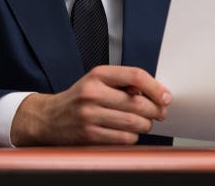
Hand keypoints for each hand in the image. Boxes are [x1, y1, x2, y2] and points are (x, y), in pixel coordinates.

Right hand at [10, 65, 171, 145]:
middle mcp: (93, 93)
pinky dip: (132, 137)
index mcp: (98, 75)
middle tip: (159, 112)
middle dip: (155, 110)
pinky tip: (128, 133)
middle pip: (138, 103)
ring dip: (145, 125)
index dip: (156, 87)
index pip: (135, 76)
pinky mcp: (89, 135)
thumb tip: (155, 92)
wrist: (48, 118)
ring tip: (144, 123)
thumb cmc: (79, 99)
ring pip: (134, 123)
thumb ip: (123, 83)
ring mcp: (89, 115)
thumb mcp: (97, 81)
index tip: (166, 97)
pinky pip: (124, 138)